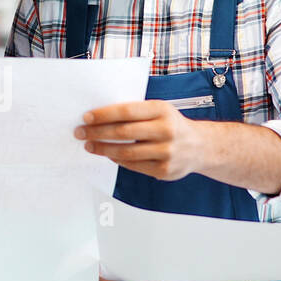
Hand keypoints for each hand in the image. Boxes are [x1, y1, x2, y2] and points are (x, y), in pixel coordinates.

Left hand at [75, 100, 204, 180]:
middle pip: (123, 133)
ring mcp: (166, 152)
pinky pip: (133, 165)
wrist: (201, 146)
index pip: (126, 112)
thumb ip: (136, 112)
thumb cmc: (172, 125)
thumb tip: (100, 117)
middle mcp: (166, 130)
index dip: (103, 115)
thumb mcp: (159, 110)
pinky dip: (117, 159)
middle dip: (97, 133)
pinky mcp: (164, 170)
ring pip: (125, 152)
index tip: (86, 117)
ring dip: (103, 149)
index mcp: (162, 110)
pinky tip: (108, 154)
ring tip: (89, 145)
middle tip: (80, 132)